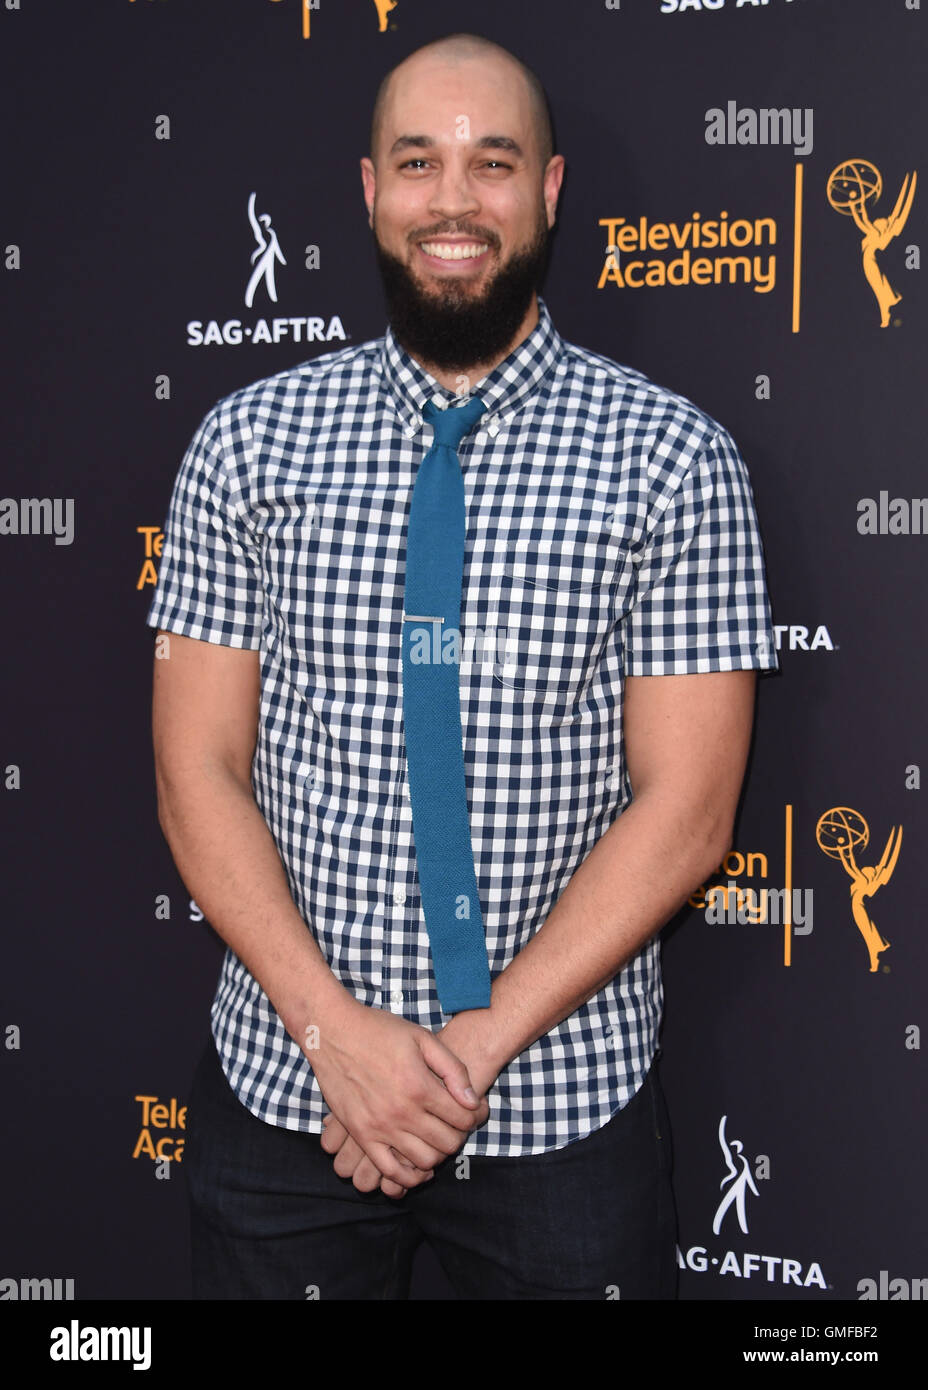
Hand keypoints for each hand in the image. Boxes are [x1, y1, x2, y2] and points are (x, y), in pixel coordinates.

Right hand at [304, 994, 488, 1190]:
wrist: (333, 1032)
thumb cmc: (379, 1030)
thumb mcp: (423, 1038)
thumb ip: (453, 1069)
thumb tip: (472, 1101)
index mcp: (420, 1086)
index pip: (464, 1119)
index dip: (477, 1116)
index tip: (476, 1109)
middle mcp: (402, 1112)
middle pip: (448, 1143)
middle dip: (460, 1134)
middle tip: (457, 1122)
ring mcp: (380, 1128)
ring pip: (425, 1161)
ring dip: (438, 1153)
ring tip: (437, 1137)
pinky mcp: (362, 1135)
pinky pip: (390, 1171)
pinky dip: (408, 1176)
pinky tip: (416, 1164)